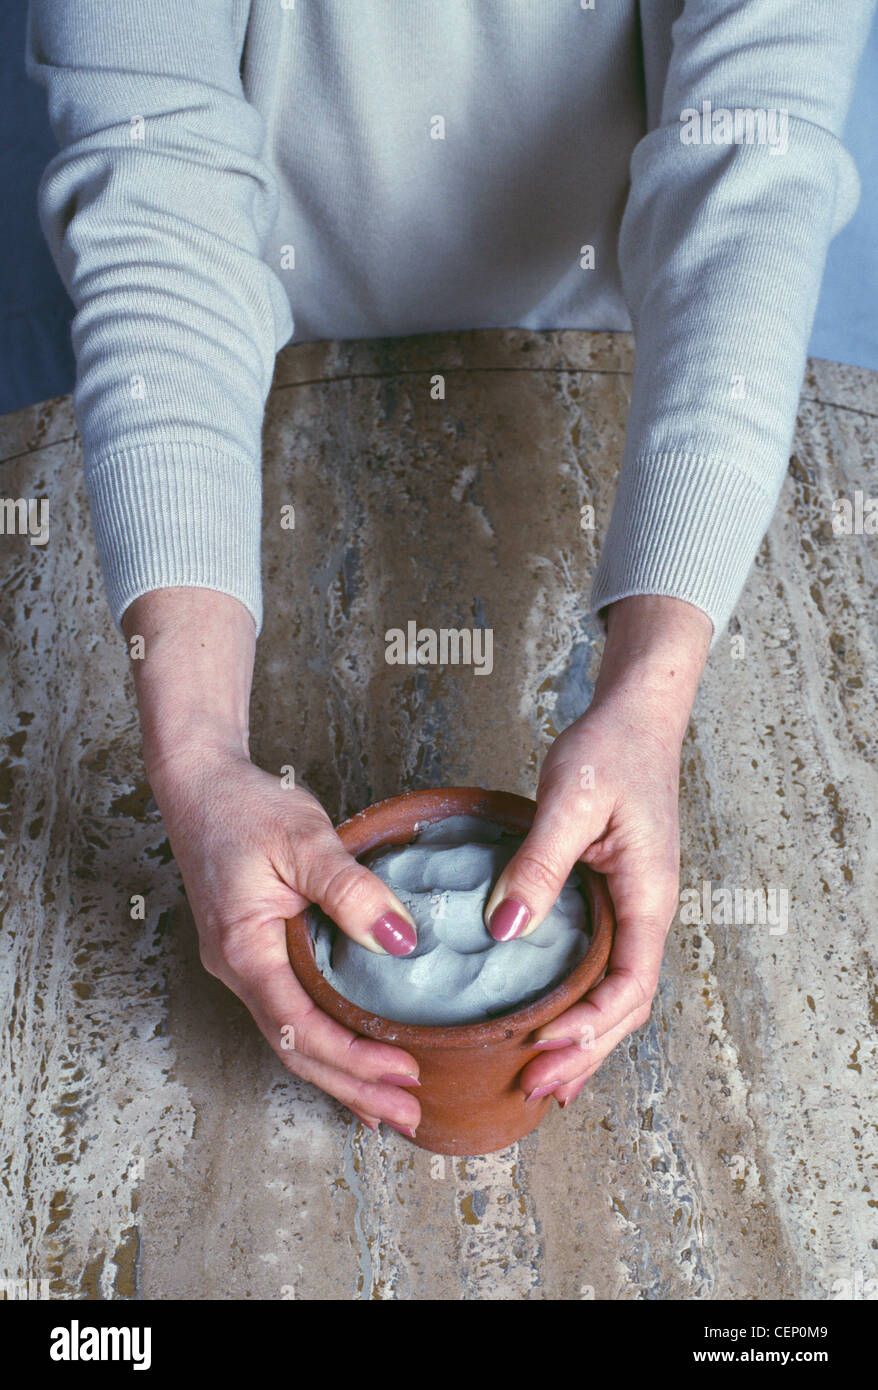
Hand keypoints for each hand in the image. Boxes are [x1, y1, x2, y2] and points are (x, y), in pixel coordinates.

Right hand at [122, 587, 421, 1136]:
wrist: (201, 784)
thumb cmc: (245, 807)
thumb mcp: (305, 840)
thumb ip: (351, 890)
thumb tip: (399, 939)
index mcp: (243, 947)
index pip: (299, 1025)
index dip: (351, 1057)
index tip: (401, 1073)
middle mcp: (237, 968)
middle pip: (295, 1048)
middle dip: (351, 1087)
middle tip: (407, 1116)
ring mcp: (244, 965)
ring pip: (292, 1037)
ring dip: (341, 1074)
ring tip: (389, 1105)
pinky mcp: (257, 954)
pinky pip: (292, 1013)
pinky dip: (327, 1043)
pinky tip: (356, 1058)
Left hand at [484, 595, 711, 1106]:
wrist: (635, 715)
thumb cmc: (611, 749)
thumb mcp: (571, 799)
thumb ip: (540, 864)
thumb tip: (504, 930)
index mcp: (647, 896)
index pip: (629, 986)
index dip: (588, 1026)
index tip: (540, 1044)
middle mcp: (645, 911)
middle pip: (623, 1006)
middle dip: (582, 1051)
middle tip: (531, 1088)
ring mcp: (630, 907)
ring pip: (612, 993)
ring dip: (580, 1038)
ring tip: (538, 1079)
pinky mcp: (608, 897)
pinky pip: (598, 965)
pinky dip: (576, 1003)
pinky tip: (545, 1022)